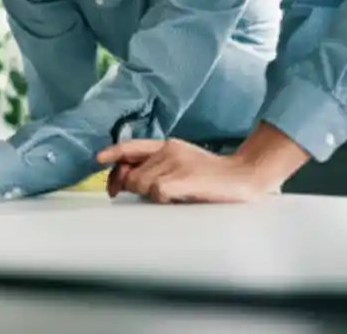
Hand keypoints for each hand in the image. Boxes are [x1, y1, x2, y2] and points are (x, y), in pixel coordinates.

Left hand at [96, 138, 280, 203]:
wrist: (247, 177)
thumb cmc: (216, 179)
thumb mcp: (185, 166)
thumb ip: (160, 169)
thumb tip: (130, 182)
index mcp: (169, 145)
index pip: (132, 146)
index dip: (113, 152)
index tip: (98, 159)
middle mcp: (169, 150)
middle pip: (131, 173)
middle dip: (131, 188)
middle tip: (146, 197)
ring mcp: (175, 163)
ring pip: (140, 184)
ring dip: (151, 196)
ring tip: (175, 198)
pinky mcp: (182, 178)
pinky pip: (155, 193)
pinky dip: (162, 201)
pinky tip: (179, 200)